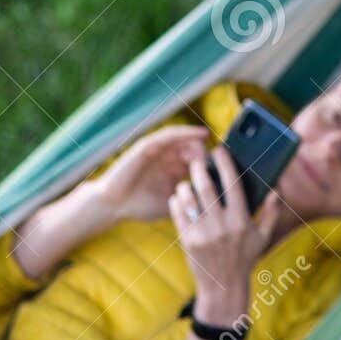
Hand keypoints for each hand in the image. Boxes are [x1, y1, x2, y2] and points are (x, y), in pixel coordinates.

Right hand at [88, 125, 210, 223]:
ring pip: (183, 139)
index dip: (211, 163)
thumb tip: (217, 204)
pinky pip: (169, 135)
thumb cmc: (141, 206)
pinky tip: (198, 134)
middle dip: (206, 152)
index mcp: (174, 171)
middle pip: (193, 148)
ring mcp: (158, 151)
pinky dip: (185, 132)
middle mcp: (168, 158)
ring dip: (198, 140)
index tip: (227, 168)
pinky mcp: (147, 145)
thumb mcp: (172, 204)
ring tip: (210, 143)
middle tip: (218, 158)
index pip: (197, 161)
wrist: (113, 205)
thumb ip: (190, 200)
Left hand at [169, 148, 283, 323]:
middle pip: (206, 187)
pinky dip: (177, 201)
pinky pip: (178, 213)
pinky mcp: (187, 241)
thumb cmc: (244, 258)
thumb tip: (277, 186)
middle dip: (200, 169)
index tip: (219, 150)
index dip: (225, 163)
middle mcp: (221, 226)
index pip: (233, 184)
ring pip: (189, 198)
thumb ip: (273, 210)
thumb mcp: (263, 236)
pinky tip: (180, 196)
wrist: (223, 288)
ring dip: (186, 184)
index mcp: (241, 221)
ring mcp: (203, 234)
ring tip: (188, 180)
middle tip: (197, 160)